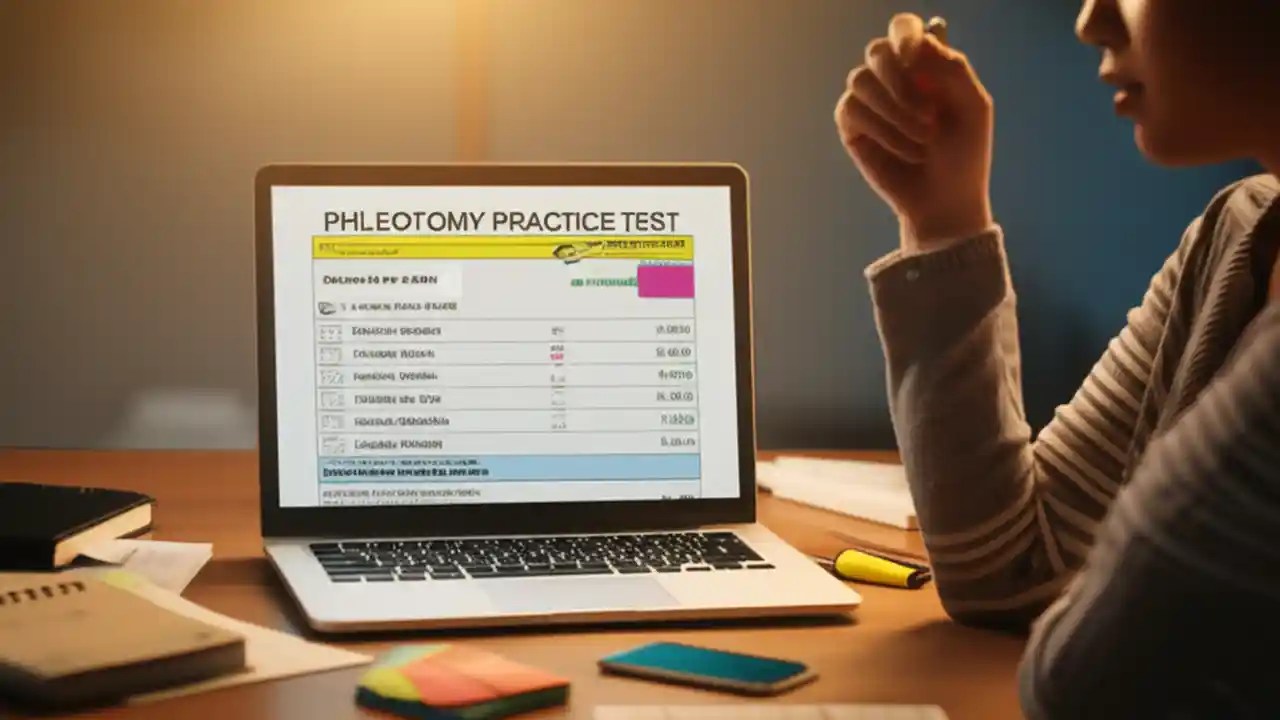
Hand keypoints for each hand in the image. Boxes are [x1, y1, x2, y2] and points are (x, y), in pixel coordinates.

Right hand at [834, 14, 994, 252]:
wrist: (945, 200)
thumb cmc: (964, 154)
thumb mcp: (973, 105)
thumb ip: (951, 67)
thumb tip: (915, 45)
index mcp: (926, 64)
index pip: (903, 27)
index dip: (905, 35)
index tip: (915, 56)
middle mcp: (894, 78)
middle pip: (877, 50)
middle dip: (901, 82)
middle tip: (930, 115)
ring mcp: (870, 102)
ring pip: (860, 79)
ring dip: (895, 111)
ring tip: (923, 140)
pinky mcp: (852, 126)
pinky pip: (851, 109)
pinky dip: (882, 130)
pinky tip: (904, 151)